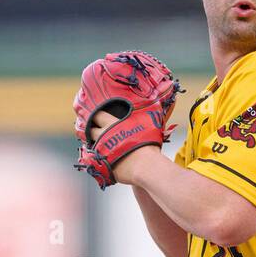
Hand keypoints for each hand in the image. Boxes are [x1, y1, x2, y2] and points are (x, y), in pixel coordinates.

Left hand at [73, 50, 181, 190]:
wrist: (145, 166)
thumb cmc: (149, 141)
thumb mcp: (152, 120)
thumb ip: (152, 108)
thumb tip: (166, 90)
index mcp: (112, 123)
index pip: (98, 114)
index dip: (96, 114)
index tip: (96, 115)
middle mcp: (103, 136)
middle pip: (90, 129)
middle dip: (89, 128)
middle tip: (90, 128)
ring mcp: (101, 151)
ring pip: (90, 145)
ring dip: (91, 143)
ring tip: (94, 144)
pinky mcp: (102, 165)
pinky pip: (93, 161)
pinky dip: (94, 159)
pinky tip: (97, 160)